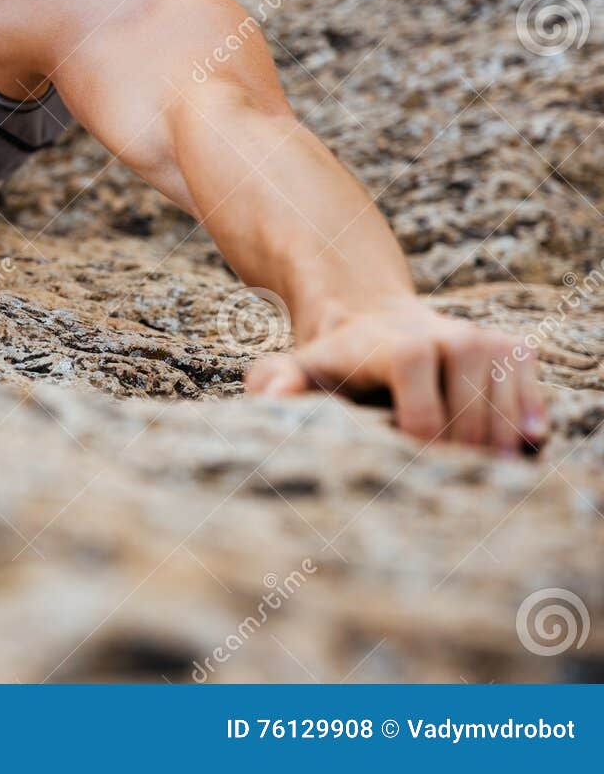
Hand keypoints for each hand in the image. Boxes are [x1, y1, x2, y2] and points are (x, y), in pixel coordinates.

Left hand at [244, 297, 547, 452]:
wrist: (372, 323)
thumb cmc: (334, 365)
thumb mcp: (297, 370)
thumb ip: (278, 381)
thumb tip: (277, 395)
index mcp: (394, 341)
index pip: (416, 368)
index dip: (420, 418)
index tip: (413, 461)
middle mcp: (447, 334)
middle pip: (469, 398)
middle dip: (461, 448)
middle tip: (450, 485)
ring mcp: (485, 341)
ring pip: (505, 400)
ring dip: (497, 446)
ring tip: (480, 480)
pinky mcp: (514, 351)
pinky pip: (532, 393)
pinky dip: (529, 424)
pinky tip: (519, 449)